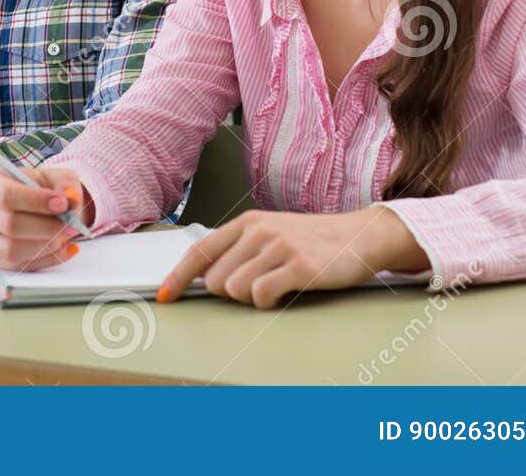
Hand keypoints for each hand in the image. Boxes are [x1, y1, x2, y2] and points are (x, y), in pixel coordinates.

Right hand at [0, 166, 89, 270]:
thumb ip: (65, 184)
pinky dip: (48, 259)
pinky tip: (65, 248)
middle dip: (45, 227)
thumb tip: (69, 196)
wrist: (47, 209)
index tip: (62, 204)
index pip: (6, 194)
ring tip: (65, 236)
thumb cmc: (47, 191)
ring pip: (11, 250)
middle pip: (9, 224)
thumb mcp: (60, 179)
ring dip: (45, 245)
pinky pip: (21, 266)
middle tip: (71, 225)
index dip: (35, 201)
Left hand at [157, 207, 429, 308]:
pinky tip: (286, 292)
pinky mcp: (298, 266)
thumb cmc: (313, 240)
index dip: (178, 276)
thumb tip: (204, 275)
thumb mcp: (271, 233)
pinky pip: (261, 296)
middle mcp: (258, 231)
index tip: (165, 295)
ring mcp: (278, 247)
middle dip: (229, 291)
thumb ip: (239, 249)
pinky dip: (269, 302)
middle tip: (258, 284)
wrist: (359, 237)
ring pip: (235, 290)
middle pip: (215, 279)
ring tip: (276, 285)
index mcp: (247, 223)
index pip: (201, 251)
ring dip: (252, 297)